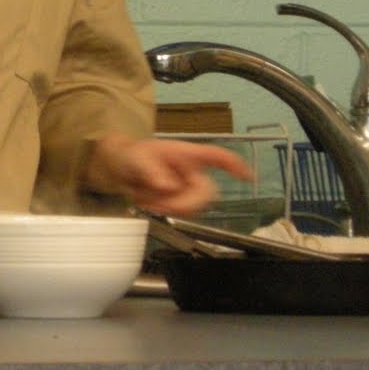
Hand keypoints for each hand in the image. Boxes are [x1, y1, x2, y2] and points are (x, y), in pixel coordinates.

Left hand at [80, 133, 254, 216]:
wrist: (119, 170)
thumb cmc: (133, 155)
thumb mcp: (138, 158)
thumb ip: (150, 170)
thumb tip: (168, 186)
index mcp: (188, 154)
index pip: (217, 157)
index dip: (235, 166)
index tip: (248, 177)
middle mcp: (193, 172)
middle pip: (208, 192)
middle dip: (186, 203)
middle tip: (162, 206)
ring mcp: (187, 188)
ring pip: (195, 208)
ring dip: (171, 208)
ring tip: (147, 200)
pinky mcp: (179, 203)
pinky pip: (182, 215)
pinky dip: (164, 212)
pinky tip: (149, 204)